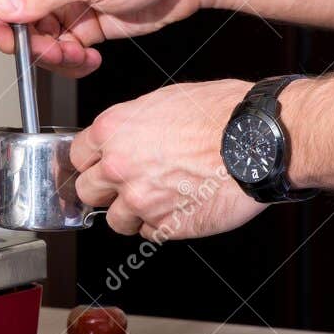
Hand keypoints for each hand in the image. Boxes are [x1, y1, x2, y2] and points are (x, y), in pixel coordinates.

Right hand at [0, 0, 206, 76]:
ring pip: (41, 40)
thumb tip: (3, 7)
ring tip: (78, 57)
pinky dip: (72, 62)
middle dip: (36, 44)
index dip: (4, 19)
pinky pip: (64, 49)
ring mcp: (68, 0)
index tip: (15, 43)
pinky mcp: (86, 22)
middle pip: (19, 21)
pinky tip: (89, 60)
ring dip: (56, 57)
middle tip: (57, 53)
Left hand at [72, 79, 266, 238]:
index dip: (90, 162)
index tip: (98, 167)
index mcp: (113, 130)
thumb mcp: (165, 101)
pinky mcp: (165, 226)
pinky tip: (180, 206)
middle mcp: (119, 166)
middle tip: (124, 186)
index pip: (77, 156)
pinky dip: (160, 224)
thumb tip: (123, 137)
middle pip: (87, 192)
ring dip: (132, 213)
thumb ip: (134, 124)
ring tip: (159, 198)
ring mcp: (140, 200)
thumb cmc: (221, 114)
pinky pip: (149, 232)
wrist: (257, 140)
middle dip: (103, 191)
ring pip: (116, 220)